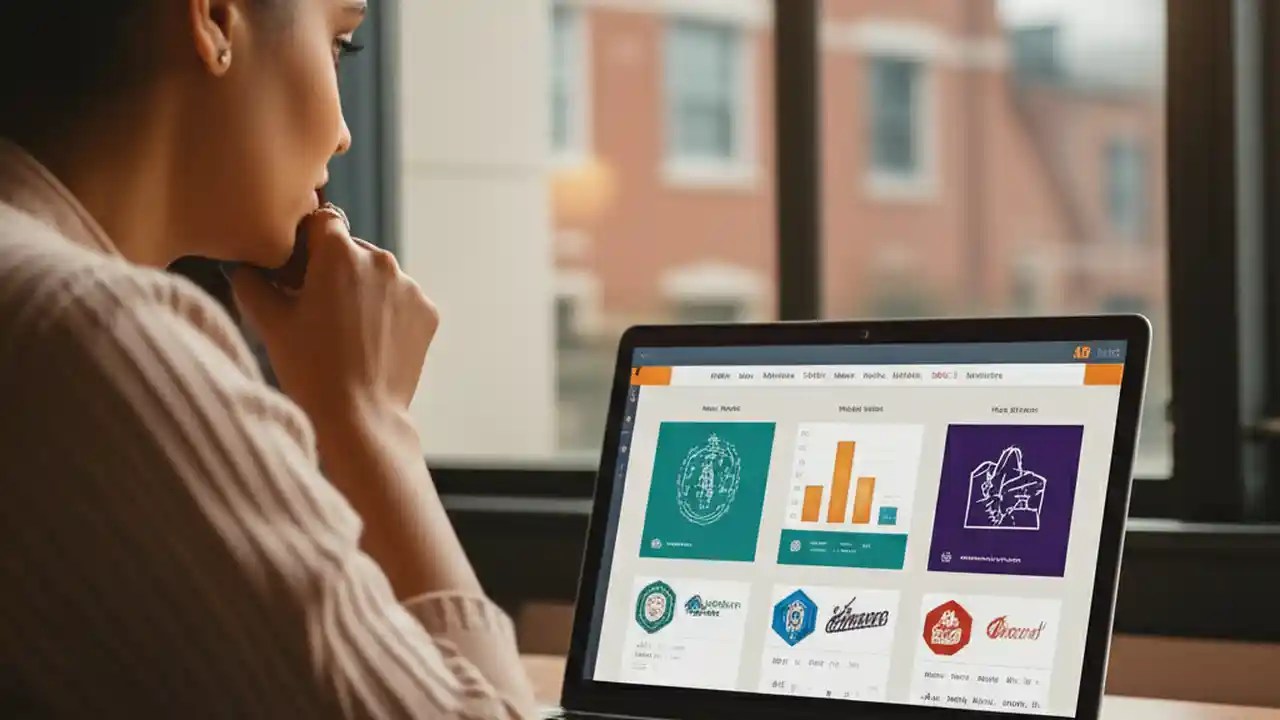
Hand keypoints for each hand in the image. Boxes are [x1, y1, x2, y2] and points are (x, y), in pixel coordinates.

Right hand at [231, 208, 437, 433]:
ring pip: (379, 277)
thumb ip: (252, 282)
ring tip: (344, 333)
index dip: (307, 244)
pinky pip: (402, 302)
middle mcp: (381, 260)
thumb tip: (243, 266)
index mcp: (340, 253)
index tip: (297, 271)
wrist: (359, 417)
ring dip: (363, 292)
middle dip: (335, 271)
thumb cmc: (309, 369)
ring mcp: (410, 287)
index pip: (321, 223)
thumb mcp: (269, 322)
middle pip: (352, 251)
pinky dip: (387, 315)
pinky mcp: (428, 312)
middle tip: (317, 309)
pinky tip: (369, 344)